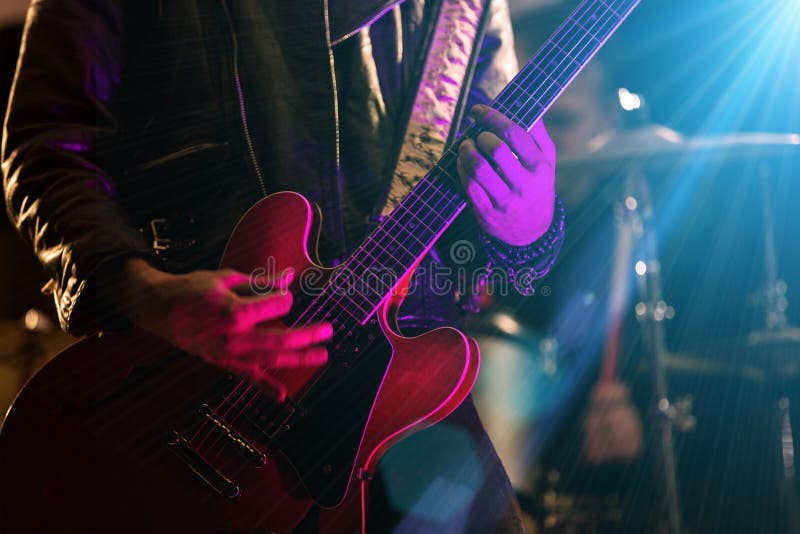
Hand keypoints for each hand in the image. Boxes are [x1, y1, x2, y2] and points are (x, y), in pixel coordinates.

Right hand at [116, 258, 330, 400]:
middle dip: (308, 334)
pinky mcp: (222, 363)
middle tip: (328, 329)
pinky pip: (247, 378)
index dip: (285, 299)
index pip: (275, 306)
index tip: (286, 296)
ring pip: (270, 359)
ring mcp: (228, 353)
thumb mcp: (227, 278)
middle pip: (280, 339)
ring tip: (323, 356)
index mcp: (234, 310)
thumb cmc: (193, 289)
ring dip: (299, 359)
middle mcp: (233, 336)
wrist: (158, 308)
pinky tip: (283, 396)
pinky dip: (265, 388)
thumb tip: (290, 276)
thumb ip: (261, 281)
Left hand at [456, 104, 556, 245]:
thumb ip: (537, 133)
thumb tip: (525, 103)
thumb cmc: (537, 186)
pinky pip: (468, 185)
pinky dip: (461, 168)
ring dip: (466, 150)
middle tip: (477, 135)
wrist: (533, 232)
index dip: (492, 116)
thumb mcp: (547, 162)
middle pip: (495, 149)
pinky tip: (463, 162)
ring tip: (466, 145)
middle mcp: (524, 185)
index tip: (478, 110)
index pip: (513, 133)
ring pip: (478, 168)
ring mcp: (505, 201)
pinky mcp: (488, 214)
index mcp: (540, 167)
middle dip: (480, 135)